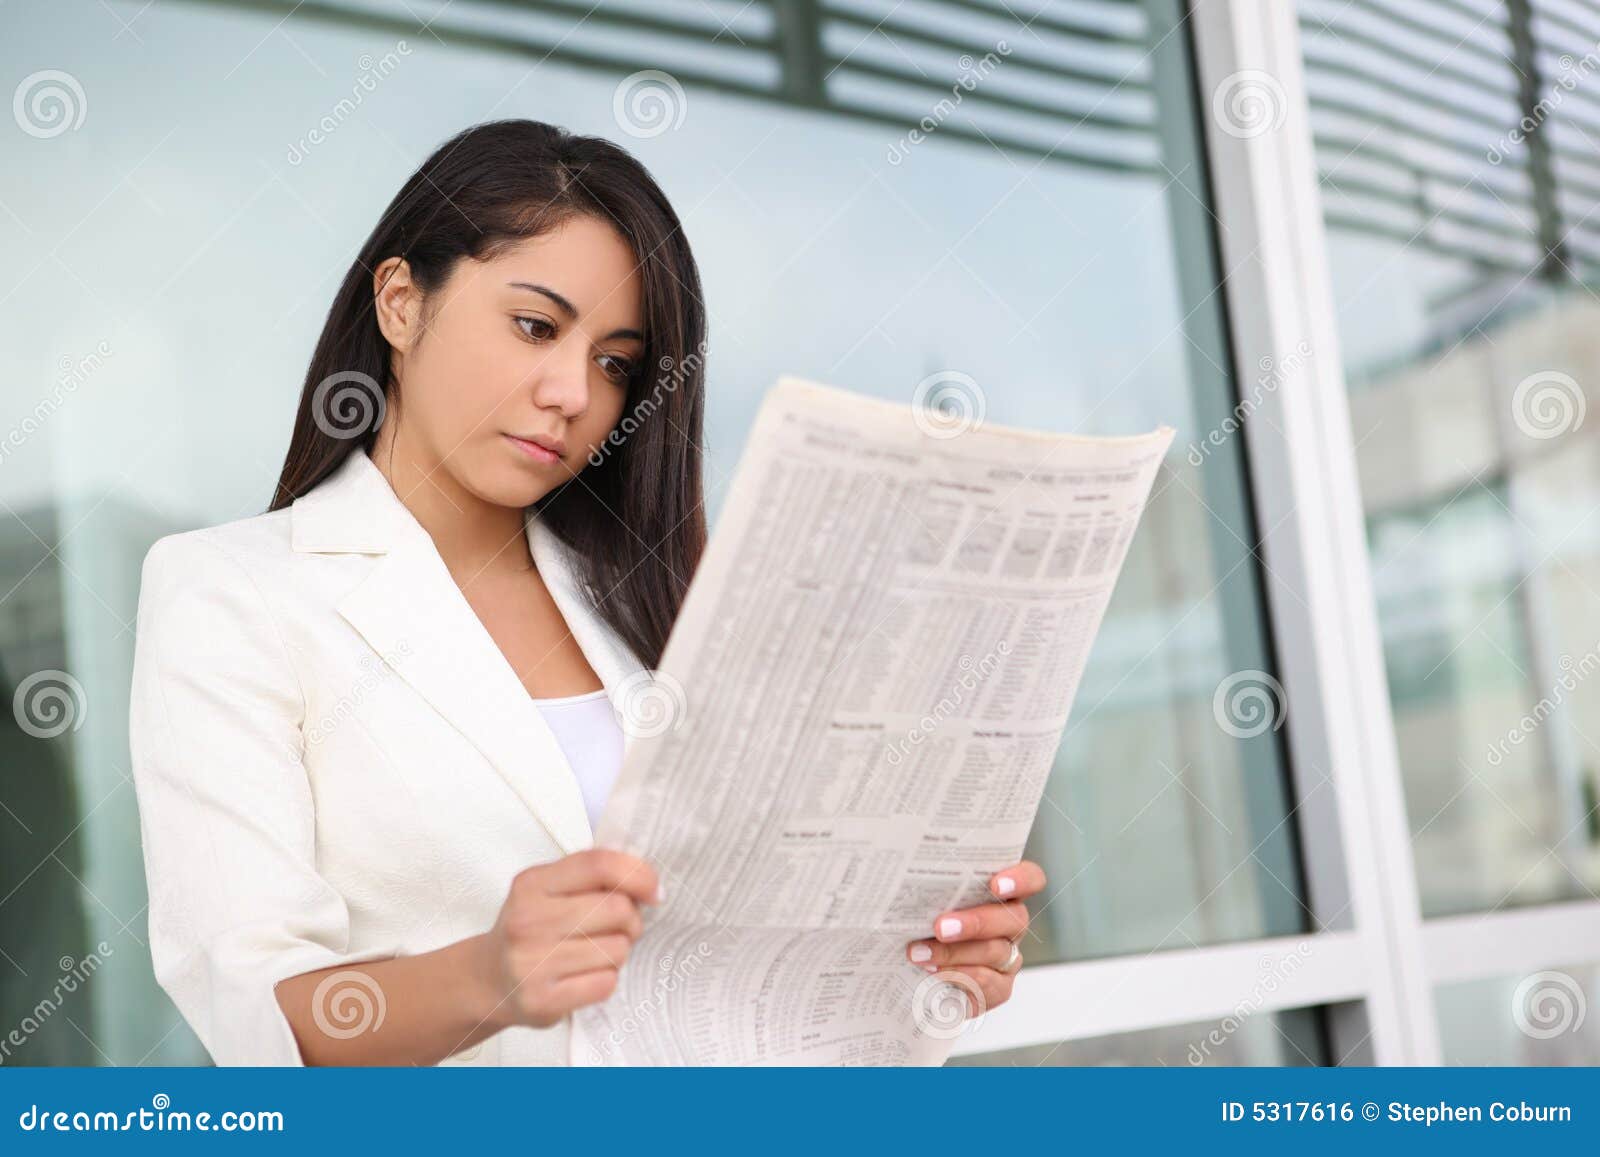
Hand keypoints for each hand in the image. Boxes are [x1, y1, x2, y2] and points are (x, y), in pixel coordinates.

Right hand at [477, 848, 660, 1029]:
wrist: (488, 979)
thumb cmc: (532, 928)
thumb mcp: (549, 890)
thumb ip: (591, 877)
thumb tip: (648, 884)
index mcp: (532, 884)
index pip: (599, 864)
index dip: (638, 874)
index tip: (654, 891)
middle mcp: (527, 921)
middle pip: (616, 909)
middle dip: (632, 919)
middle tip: (621, 928)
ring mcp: (531, 963)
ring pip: (617, 949)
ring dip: (619, 951)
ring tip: (599, 953)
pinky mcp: (541, 1000)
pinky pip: (605, 983)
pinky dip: (606, 979)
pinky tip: (587, 976)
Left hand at [905, 860, 1045, 1016]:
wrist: (905, 969)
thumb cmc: (915, 921)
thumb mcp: (918, 894)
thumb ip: (922, 877)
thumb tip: (890, 854)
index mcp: (999, 891)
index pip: (1030, 879)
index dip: (1021, 879)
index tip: (995, 884)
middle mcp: (1009, 922)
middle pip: (1014, 918)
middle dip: (976, 922)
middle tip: (941, 927)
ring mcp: (1007, 955)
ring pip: (997, 951)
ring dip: (957, 953)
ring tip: (921, 954)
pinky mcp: (998, 986)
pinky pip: (992, 984)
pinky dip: (963, 978)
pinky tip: (936, 974)